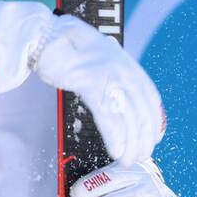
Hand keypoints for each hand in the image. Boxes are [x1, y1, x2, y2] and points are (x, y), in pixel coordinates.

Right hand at [32, 14, 165, 165]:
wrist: (43, 35)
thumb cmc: (64, 49)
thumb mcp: (95, 61)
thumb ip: (108, 77)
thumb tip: (115, 96)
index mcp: (126, 64)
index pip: (150, 97)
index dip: (154, 120)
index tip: (153, 138)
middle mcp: (123, 68)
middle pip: (143, 110)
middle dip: (144, 138)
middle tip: (140, 157)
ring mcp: (109, 73)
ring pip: (130, 116)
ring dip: (132, 143)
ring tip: (128, 160)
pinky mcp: (91, 80)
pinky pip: (109, 115)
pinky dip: (115, 136)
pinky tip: (116, 151)